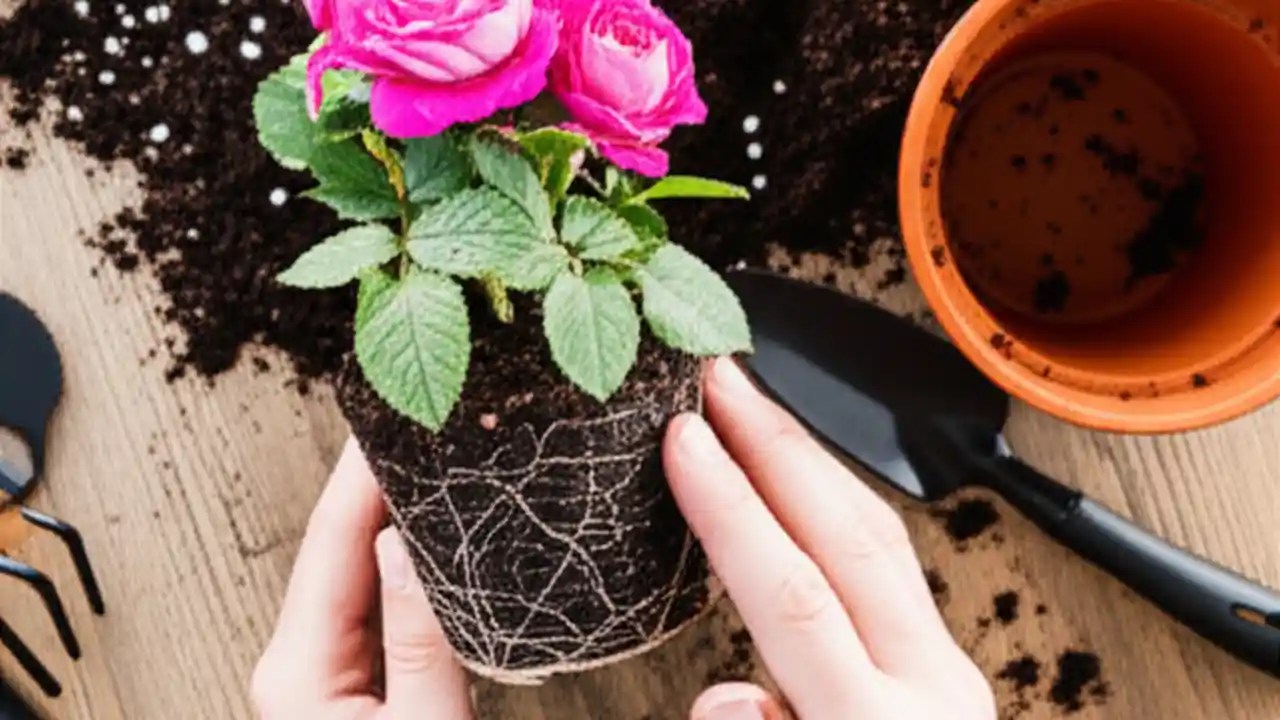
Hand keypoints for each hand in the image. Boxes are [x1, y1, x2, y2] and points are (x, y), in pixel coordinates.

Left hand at [252, 439, 472, 719]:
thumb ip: (419, 640)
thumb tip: (405, 544)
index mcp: (301, 672)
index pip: (331, 542)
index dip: (361, 474)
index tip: (390, 420)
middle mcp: (297, 666)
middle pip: (336, 549)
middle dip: (376, 484)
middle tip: (415, 427)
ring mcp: (317, 675)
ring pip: (354, 574)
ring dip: (389, 521)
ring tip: (425, 466)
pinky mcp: (345, 685)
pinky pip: (370, 605)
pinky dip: (397, 564)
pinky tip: (422, 539)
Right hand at [665, 359, 995, 719]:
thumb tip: (725, 697)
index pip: (793, 597)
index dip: (732, 508)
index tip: (685, 437)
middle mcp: (928, 693)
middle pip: (851, 537)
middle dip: (775, 445)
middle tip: (719, 378)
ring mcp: (945, 677)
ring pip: (881, 536)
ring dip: (806, 461)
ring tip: (750, 409)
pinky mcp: (944, 671)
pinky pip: (893, 560)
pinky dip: (838, 502)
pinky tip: (800, 484)